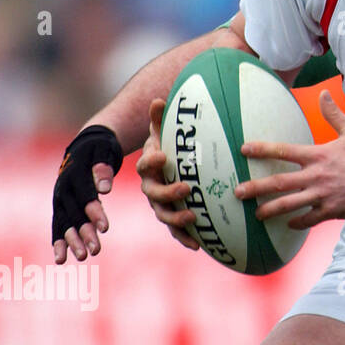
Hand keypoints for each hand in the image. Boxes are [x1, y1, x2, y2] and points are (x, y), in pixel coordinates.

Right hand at [52, 124, 122, 262]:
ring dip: (72, 241)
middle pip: (74, 214)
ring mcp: (60, 199)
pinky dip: (59, 242)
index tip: (105, 228)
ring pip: (65, 223)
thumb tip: (105, 188)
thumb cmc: (99, 149)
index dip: (94, 212)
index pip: (86, 196)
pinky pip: (58, 226)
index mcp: (75, 174)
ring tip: (83, 257)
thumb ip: (103, 169)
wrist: (84, 148)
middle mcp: (64, 189)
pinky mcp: (62, 207)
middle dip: (84, 232)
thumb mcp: (103, 151)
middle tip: (95, 250)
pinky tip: (61, 259)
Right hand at [136, 99, 201, 251]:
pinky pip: (176, 231)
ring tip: (192, 217)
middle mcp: (150, 188)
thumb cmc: (169, 147)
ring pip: (164, 214)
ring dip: (176, 218)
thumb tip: (158, 99)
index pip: (145, 164)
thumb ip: (160, 119)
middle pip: (154, 193)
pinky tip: (198, 246)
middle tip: (186, 188)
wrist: (166, 167)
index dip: (152, 160)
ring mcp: (160, 205)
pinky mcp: (172, 218)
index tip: (163, 155)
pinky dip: (185, 238)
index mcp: (149, 167)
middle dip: (169, 192)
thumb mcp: (164, 133)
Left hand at [237, 90, 344, 228]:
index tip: (244, 149)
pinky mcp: (332, 211)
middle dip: (255, 188)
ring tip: (256, 214)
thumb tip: (324, 94)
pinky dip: (296, 222)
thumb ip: (334, 114)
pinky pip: (309, 219)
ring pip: (289, 205)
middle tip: (237, 192)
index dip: (262, 149)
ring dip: (269, 210)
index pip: (284, 151)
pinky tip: (288, 224)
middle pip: (278, 183)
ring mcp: (323, 196)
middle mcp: (317, 176)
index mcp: (319, 155)